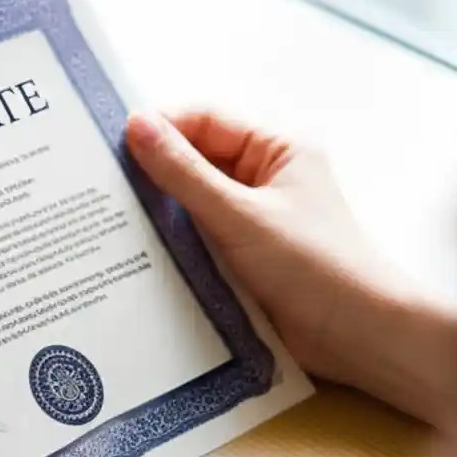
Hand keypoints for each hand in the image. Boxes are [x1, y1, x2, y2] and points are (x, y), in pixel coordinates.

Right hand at [126, 110, 456, 425]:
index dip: (160, 128)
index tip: (111, 146)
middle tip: (99, 188)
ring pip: (192, 204)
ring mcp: (254, 219)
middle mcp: (265, 177)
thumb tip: (136, 125)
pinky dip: (173, 245)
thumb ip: (184, 173)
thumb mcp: (240, 215)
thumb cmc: (313, 266)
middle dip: (154, 174)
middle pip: (195, 161)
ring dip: (160, 214)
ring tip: (108, 222)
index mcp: (276, 148)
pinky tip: (136, 255)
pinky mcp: (244, 259)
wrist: (358, 336)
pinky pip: (199, 240)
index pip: (206, 120)